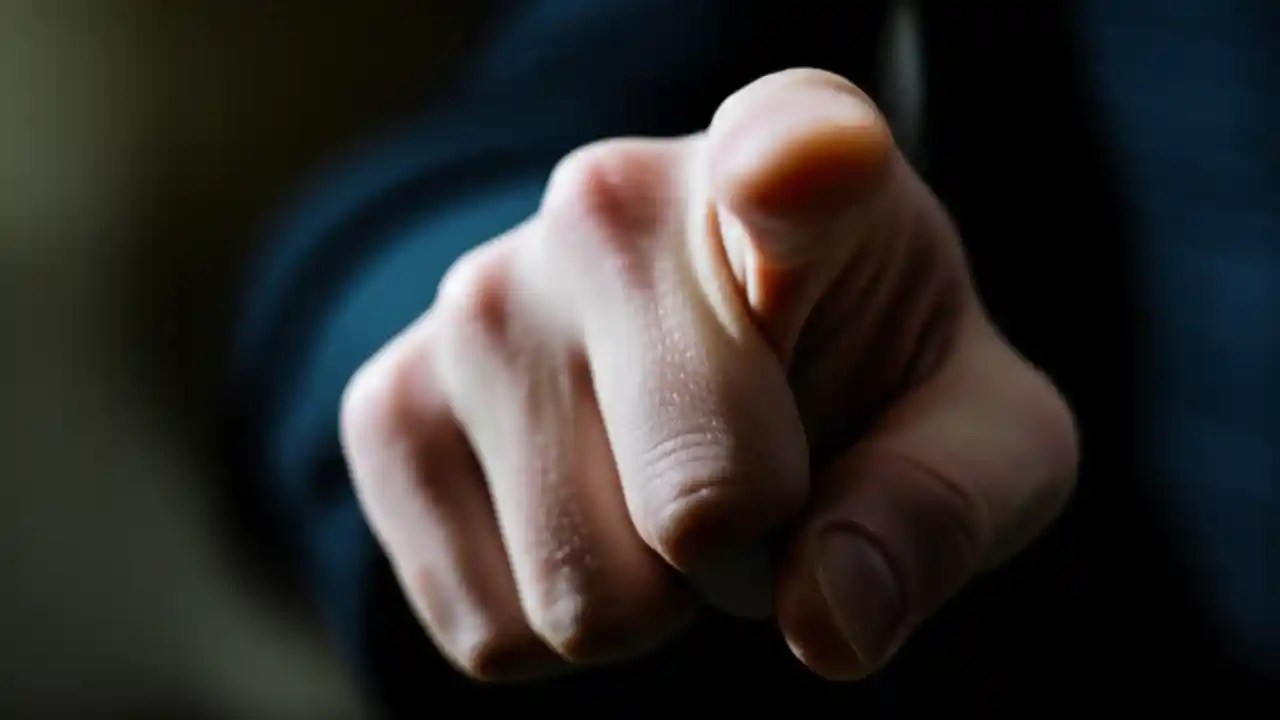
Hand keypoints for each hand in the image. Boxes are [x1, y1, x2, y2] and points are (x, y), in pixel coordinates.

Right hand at [339, 68, 1077, 681]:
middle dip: (749, 556)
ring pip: (582, 597)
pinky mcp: (387, 405)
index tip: (799, 172)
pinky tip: (587, 517)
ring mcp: (475, 301)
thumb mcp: (975, 432)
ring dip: (653, 599)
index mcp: (789, 160)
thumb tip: (830, 622)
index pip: (791, 156)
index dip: (794, 174)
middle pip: (700, 508)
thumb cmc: (862, 379)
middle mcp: (602, 203)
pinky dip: (559, 623)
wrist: (716, 365)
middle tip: (758, 480)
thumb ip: (940, 505)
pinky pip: (489, 630)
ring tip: (665, 491)